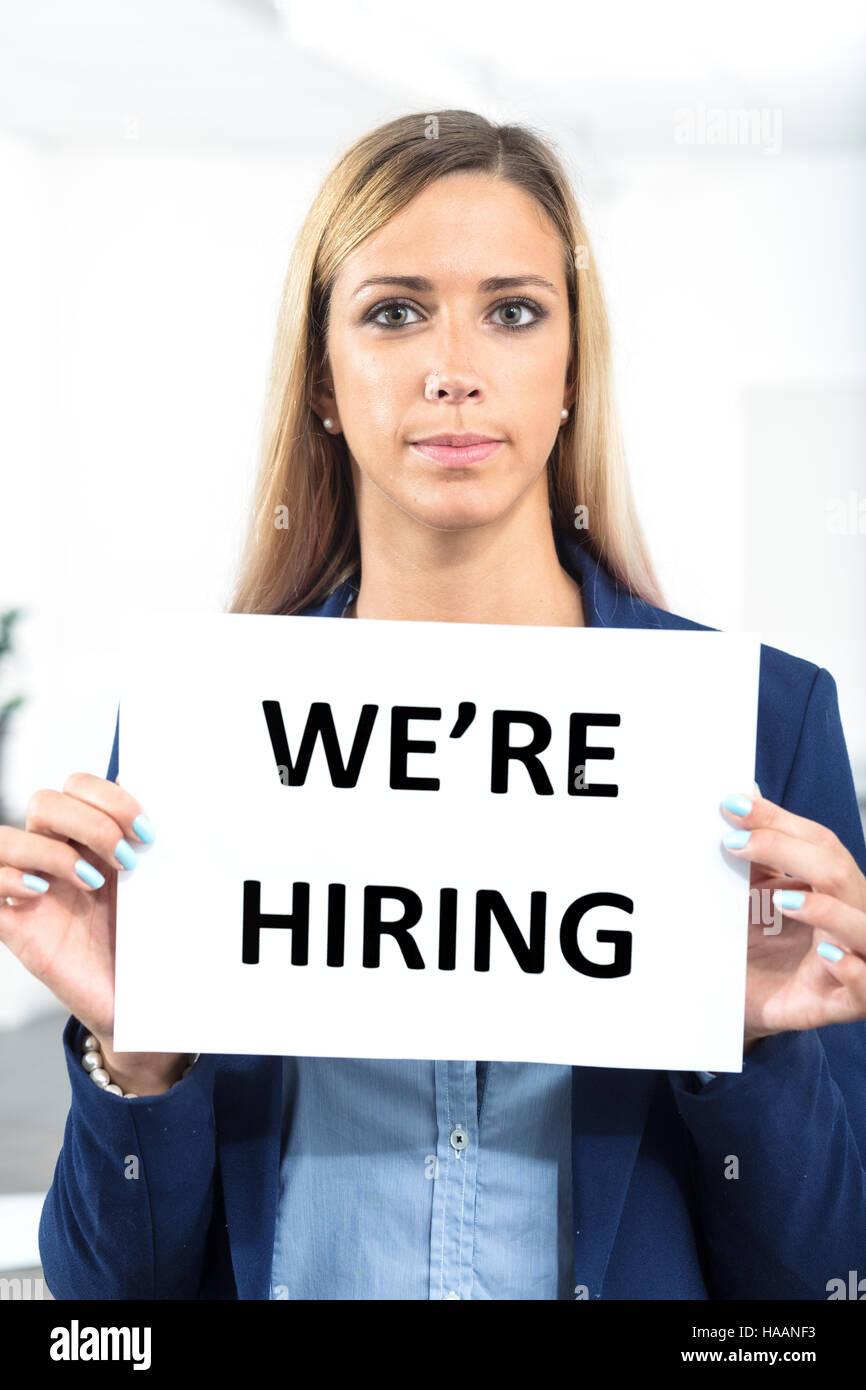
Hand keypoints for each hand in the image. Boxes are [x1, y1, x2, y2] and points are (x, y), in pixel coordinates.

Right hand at [0, 773, 154, 1043]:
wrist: (138, 999)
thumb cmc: (144, 939)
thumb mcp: (155, 886)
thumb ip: (148, 845)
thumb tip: (153, 797)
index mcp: (89, 838)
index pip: (79, 785)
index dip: (111, 798)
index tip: (147, 832)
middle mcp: (56, 856)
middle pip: (46, 801)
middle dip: (91, 821)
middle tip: (126, 859)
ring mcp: (32, 890)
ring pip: (6, 838)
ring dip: (51, 851)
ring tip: (92, 882)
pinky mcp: (16, 926)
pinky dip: (8, 878)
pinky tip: (42, 891)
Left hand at [720, 787, 865, 1044]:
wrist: (743, 1000)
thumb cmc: (756, 941)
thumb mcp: (751, 893)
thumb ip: (755, 851)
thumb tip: (742, 791)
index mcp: (832, 885)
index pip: (819, 841)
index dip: (777, 820)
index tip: (731, 806)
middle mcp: (849, 916)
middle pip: (838, 873)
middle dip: (790, 852)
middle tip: (735, 844)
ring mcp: (852, 961)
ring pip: (862, 928)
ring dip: (828, 912)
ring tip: (785, 900)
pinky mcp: (840, 1004)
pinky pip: (864, 990)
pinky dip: (853, 970)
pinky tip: (831, 957)